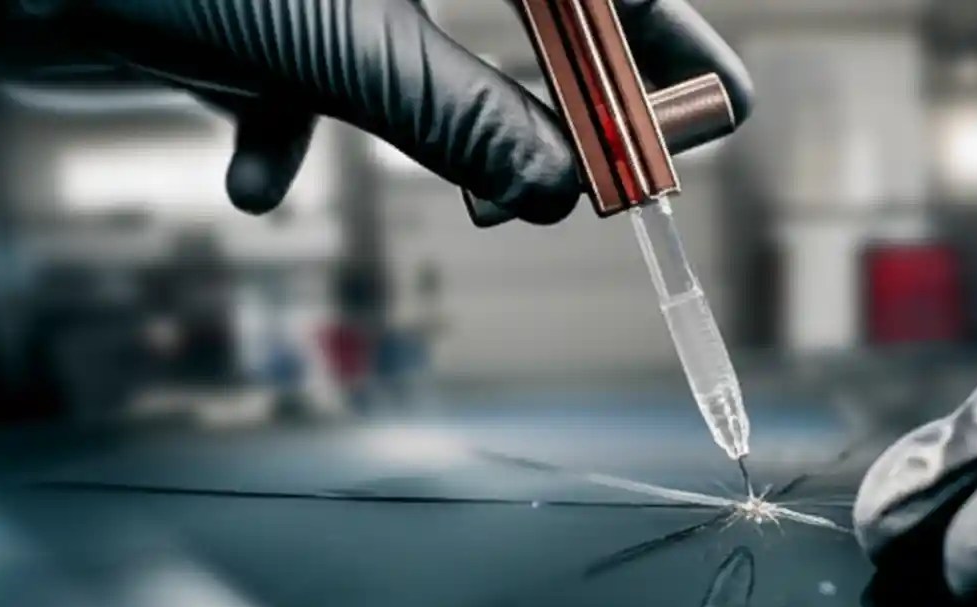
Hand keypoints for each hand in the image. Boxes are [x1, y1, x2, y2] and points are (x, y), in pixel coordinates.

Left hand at [0, 0, 751, 220]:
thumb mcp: (349, 42)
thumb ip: (462, 115)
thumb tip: (560, 190)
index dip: (665, 38)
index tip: (721, 109)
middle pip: (528, 25)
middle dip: (562, 116)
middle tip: (590, 189)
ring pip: (432, 74)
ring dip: (456, 148)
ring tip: (483, 212)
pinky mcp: (265, 32)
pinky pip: (312, 92)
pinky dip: (291, 143)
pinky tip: (255, 170)